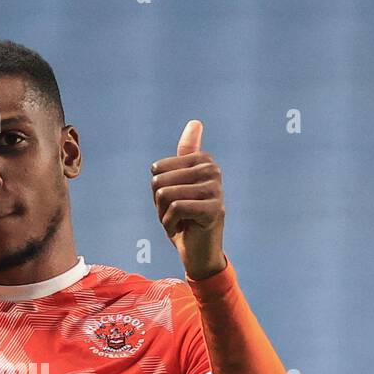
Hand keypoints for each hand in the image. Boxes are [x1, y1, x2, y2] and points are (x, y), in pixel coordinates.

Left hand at [150, 120, 225, 279]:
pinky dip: (171, 224)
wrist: (198, 252)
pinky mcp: (215, 208)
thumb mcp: (176, 184)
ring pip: (166, 194)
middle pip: (159, 181)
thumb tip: (196, 121)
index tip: (173, 202)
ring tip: (181, 221)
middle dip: (160, 205)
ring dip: (165, 216)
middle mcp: (212, 169)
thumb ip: (185, 153)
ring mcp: (216, 188)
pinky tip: (184, 229)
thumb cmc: (184, 218)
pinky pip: (176, 208)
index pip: (157, 170)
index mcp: (202, 160)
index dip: (157, 191)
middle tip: (177, 215)